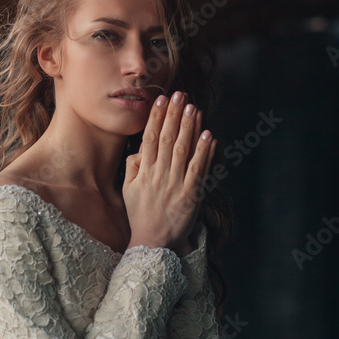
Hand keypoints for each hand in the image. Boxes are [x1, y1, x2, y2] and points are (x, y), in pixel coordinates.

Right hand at [123, 91, 217, 252]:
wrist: (152, 243)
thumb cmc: (140, 215)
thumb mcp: (128, 190)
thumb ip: (133, 167)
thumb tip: (139, 149)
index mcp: (143, 172)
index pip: (149, 138)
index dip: (155, 117)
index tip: (160, 99)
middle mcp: (158, 175)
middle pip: (166, 139)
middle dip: (174, 115)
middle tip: (180, 95)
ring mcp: (175, 185)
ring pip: (182, 150)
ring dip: (189, 127)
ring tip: (193, 108)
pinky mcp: (191, 195)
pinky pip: (198, 169)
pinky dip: (204, 152)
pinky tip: (209, 135)